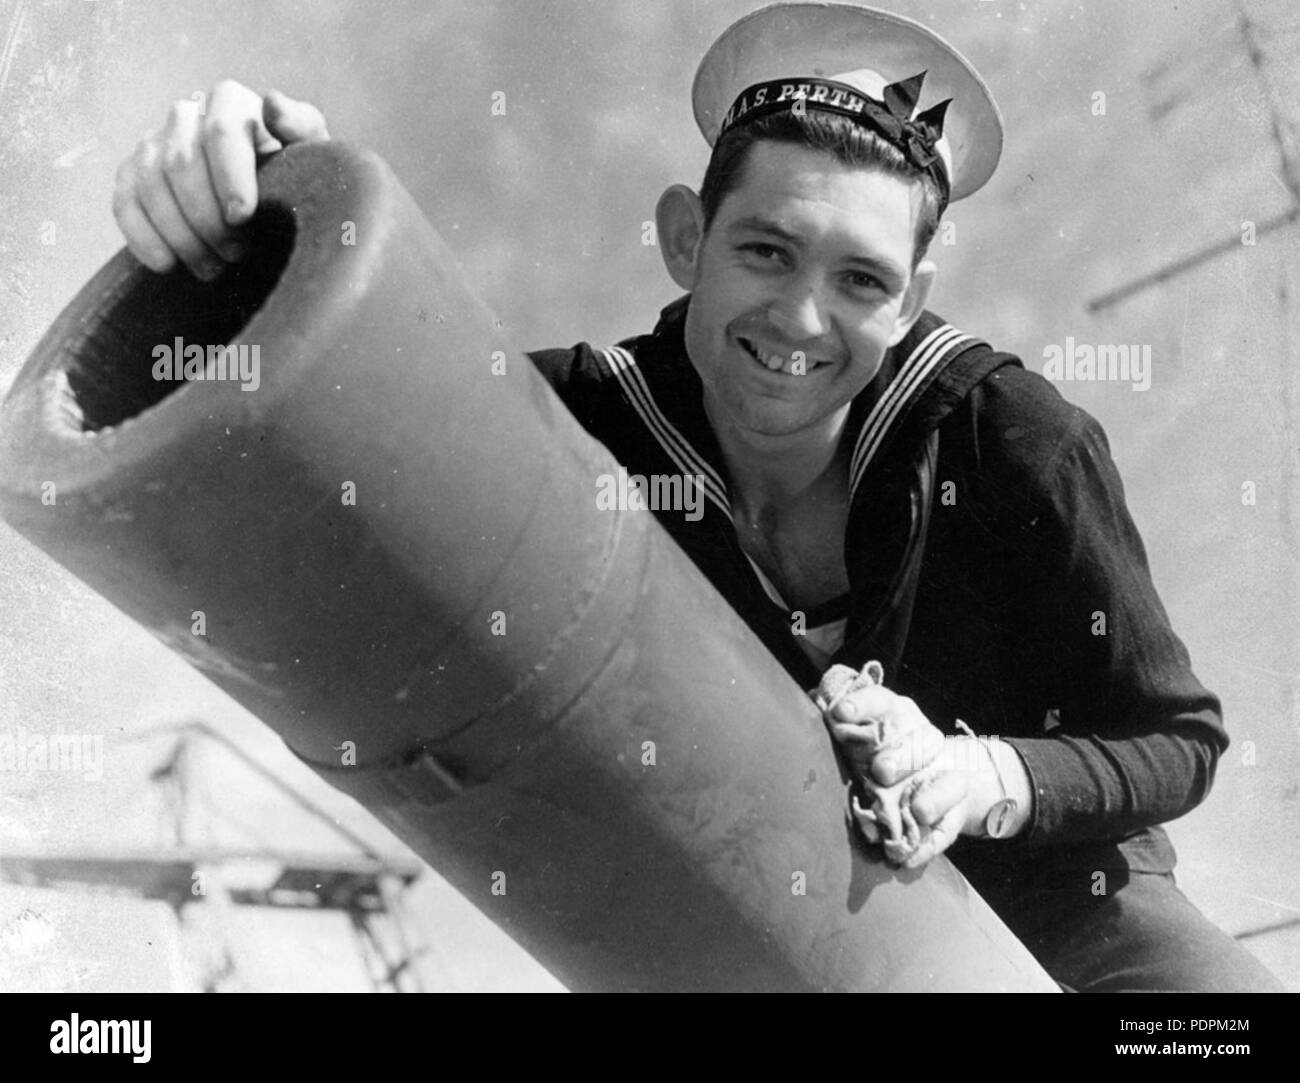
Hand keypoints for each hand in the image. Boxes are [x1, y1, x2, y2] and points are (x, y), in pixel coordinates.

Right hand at [112, 81, 328, 278]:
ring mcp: (154, 143)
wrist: (272, 208)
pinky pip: (124, 202)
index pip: (220, 129)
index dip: (229, 174)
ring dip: (180, 233)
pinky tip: (167, 265)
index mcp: (232, 103)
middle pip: (182, 160)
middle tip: (236, 254)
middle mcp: (187, 116)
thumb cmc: (299, 179)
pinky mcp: (132, 175)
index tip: (243, 216)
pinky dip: (143, 236)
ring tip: (213, 267)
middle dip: (207, 216)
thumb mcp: (313, 155)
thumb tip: (272, 104)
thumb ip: (301, 128)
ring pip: (150, 182)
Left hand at [815, 663, 1031, 867]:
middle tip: (882, 771)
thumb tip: (809, 709)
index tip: (841, 713)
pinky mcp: (954, 813)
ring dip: (933, 797)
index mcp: (894, 716)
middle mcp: (924, 742)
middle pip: (923, 741)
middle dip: (902, 755)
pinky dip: (929, 844)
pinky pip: (947, 828)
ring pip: (949, 782)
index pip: (881, 701)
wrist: (929, 781)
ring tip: (917, 811)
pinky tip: (908, 857)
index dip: (863, 704)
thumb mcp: (857, 738)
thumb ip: (840, 730)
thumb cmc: (877, 753)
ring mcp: (944, 777)